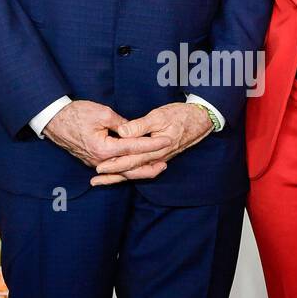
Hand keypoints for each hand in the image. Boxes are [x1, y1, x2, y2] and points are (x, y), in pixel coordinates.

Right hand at [44, 100, 167, 174]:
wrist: (54, 120)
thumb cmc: (76, 114)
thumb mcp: (102, 113)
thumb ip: (122, 124)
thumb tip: (135, 130)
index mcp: (103, 148)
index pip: (133, 147)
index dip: (152, 144)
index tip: (166, 140)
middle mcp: (100, 160)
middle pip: (130, 168)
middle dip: (149, 166)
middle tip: (166, 162)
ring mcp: (95, 162)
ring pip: (122, 171)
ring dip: (139, 170)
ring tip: (156, 167)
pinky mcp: (93, 161)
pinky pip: (114, 168)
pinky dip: (127, 169)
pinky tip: (137, 168)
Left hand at [90, 102, 212, 185]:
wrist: (201, 120)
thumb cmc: (180, 115)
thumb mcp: (160, 116)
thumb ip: (140, 125)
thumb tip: (123, 132)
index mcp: (156, 149)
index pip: (131, 159)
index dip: (114, 164)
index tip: (99, 167)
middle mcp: (157, 158)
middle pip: (132, 170)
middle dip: (113, 176)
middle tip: (95, 181)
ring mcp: (159, 159)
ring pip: (136, 172)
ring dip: (119, 177)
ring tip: (102, 182)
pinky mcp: (160, 157)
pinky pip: (142, 168)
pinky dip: (130, 172)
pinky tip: (121, 174)